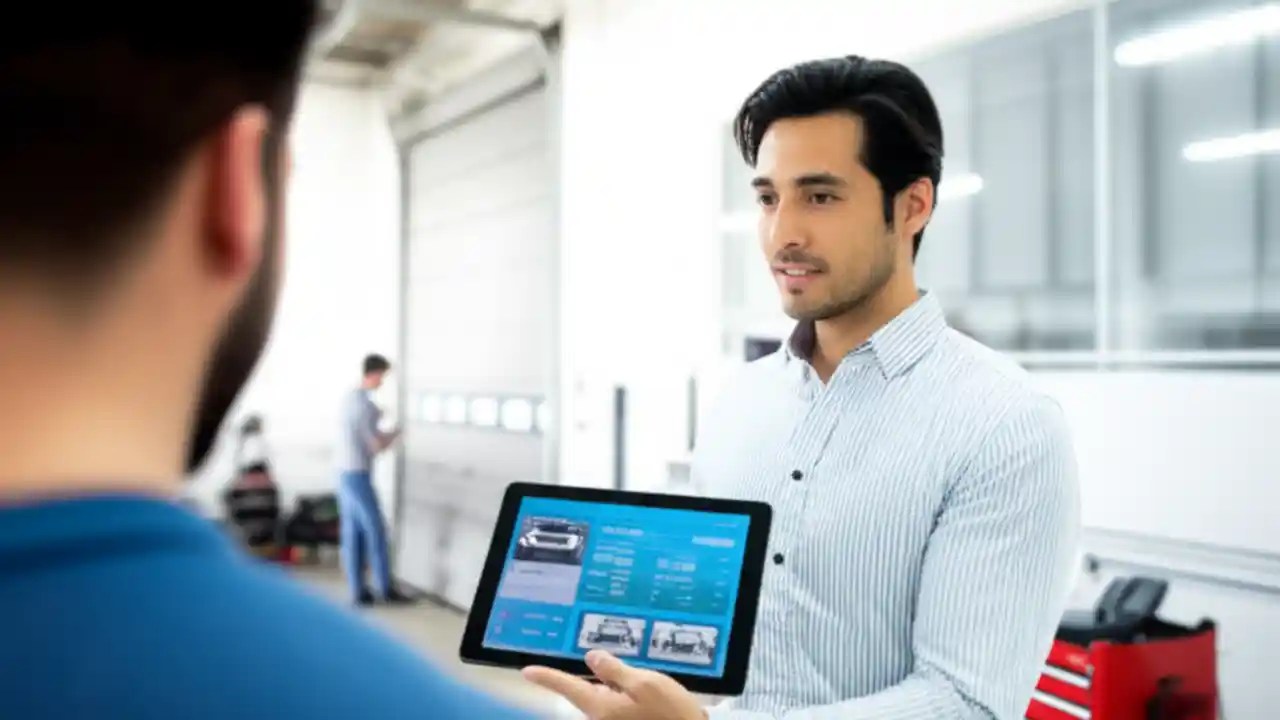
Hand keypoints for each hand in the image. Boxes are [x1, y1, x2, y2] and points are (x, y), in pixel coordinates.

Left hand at [524, 650, 706, 719]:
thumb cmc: (669, 713)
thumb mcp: (645, 683)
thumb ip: (615, 670)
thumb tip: (591, 657)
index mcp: (601, 707)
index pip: (568, 687)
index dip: (548, 677)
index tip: (527, 671)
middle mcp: (601, 719)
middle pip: (589, 691)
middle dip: (604, 678)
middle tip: (632, 673)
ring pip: (606, 699)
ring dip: (620, 688)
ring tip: (650, 687)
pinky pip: (617, 708)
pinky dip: (627, 698)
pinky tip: (650, 697)